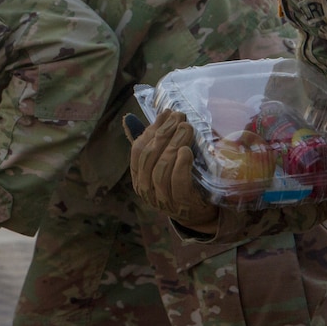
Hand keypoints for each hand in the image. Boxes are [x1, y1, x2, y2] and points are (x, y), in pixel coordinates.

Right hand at [124, 109, 218, 231]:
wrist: (198, 213)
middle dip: (164, 133)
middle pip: (149, 157)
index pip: (138, 150)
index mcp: (138, 177)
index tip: (166, 113)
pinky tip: (187, 150)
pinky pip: (177, 182)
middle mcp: (145, 190)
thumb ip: (149, 142)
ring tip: (187, 128)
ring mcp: (162, 199)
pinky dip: (180, 165)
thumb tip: (128, 118)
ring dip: (174, 144)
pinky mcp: (181, 204)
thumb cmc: (179, 182)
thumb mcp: (162, 161)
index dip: (151, 129)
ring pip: (161, 169)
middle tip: (179, 116)